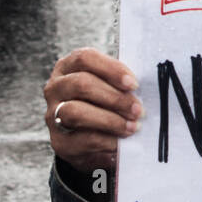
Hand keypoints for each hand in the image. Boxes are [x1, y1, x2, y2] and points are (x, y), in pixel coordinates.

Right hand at [43, 47, 142, 173]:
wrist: (88, 141)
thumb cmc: (104, 104)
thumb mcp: (110, 87)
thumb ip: (122, 82)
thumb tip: (148, 83)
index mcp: (68, 67)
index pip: (85, 58)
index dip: (111, 69)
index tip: (133, 84)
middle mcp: (56, 88)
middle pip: (81, 84)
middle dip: (114, 98)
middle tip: (138, 110)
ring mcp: (53, 115)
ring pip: (76, 112)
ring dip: (110, 120)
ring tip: (132, 127)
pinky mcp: (59, 142)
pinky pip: (82, 139)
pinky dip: (107, 141)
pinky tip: (122, 142)